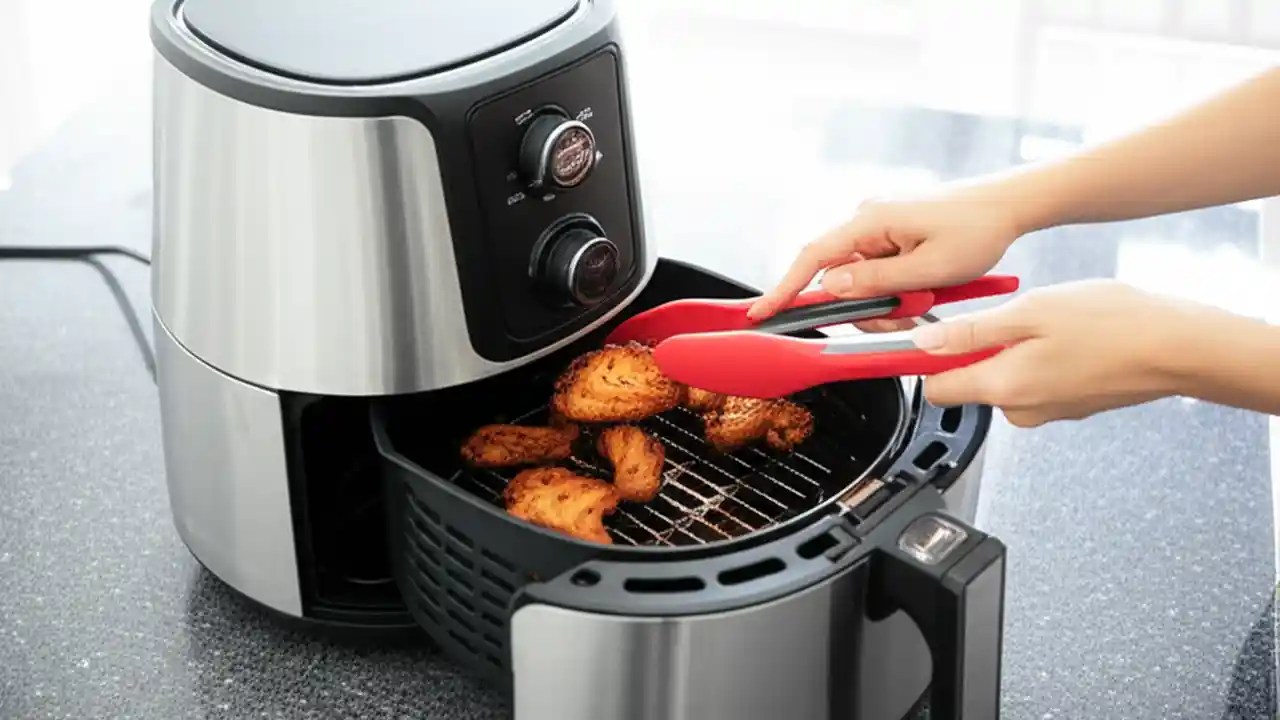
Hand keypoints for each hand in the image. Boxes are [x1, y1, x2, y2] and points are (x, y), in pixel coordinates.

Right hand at [748, 182, 1023, 321]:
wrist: (1010, 205)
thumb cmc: (977, 229)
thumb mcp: (930, 268)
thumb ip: (877, 281)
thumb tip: (832, 288)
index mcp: (871, 221)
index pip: (813, 258)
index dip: (785, 288)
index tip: (762, 311)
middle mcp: (868, 220)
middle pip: (840, 276)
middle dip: (866, 305)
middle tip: (906, 312)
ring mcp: (881, 227)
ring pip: (862, 279)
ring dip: (889, 298)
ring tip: (929, 294)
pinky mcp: (894, 234)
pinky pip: (880, 270)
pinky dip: (898, 288)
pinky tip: (926, 288)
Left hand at [912, 280, 1187, 426]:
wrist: (1177, 347)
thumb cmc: (1111, 323)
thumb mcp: (1029, 312)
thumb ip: (972, 332)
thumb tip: (924, 346)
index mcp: (1004, 388)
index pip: (937, 390)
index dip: (926, 362)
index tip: (927, 337)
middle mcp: (1021, 409)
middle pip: (970, 382)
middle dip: (978, 348)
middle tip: (1011, 315)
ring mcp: (1046, 411)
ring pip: (1004, 378)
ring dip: (1013, 350)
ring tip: (1049, 324)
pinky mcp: (1067, 405)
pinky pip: (1034, 380)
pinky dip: (1039, 357)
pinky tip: (1068, 337)